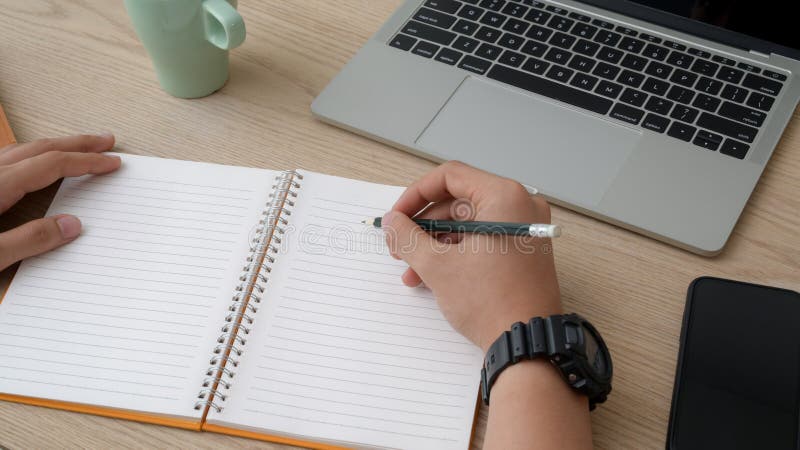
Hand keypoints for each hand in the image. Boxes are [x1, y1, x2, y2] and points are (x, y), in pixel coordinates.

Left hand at [0, 134, 120, 270]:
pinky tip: (35, 163)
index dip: (86, 162)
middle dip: (76, 144)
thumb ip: (30, 240)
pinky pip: (10, 158)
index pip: (52, 164)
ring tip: (76, 147)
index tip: (111, 163)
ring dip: (54, 146)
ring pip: (23, 149)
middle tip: (104, 141)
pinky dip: (32, 155)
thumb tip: (72, 226)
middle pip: (40, 148)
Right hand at [382, 161, 561, 350]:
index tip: (397, 217)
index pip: (450, 177)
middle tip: (399, 246)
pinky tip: (430, 277)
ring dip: (435, 245)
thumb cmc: (491, 301)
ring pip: (467, 225)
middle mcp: (520, 206)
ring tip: (411, 270)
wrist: (528, 342)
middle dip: (423, 226)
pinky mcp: (523, 251)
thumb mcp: (437, 265)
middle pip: (458, 202)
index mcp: (504, 196)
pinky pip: (482, 241)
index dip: (415, 195)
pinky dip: (456, 254)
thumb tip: (392, 222)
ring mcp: (524, 230)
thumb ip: (408, 237)